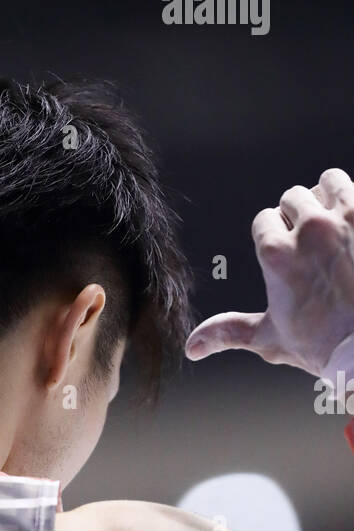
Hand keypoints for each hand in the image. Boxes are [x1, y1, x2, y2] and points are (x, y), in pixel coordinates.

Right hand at [186, 168, 353, 376]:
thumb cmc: (324, 347)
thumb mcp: (271, 340)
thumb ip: (229, 332)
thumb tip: (192, 347)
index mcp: (276, 255)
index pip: (264, 220)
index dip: (274, 237)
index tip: (288, 257)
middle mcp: (309, 229)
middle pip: (293, 197)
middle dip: (299, 217)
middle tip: (314, 246)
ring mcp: (345, 218)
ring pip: (327, 182)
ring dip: (327, 198)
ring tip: (336, 225)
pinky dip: (353, 200)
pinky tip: (353, 226)